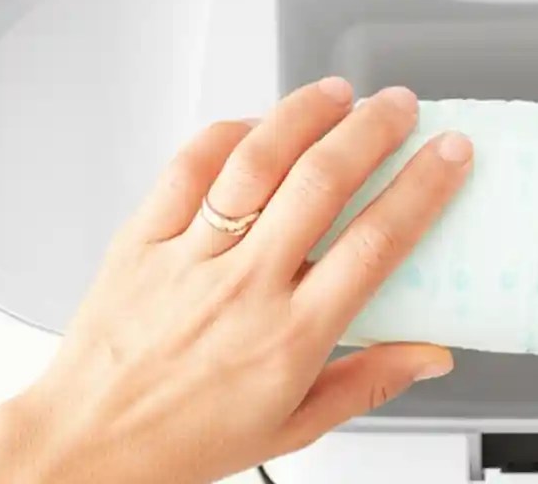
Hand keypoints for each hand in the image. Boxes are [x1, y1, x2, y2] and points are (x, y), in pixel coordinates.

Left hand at [0, 79, 472, 483]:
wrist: (89, 445)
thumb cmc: (187, 439)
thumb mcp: (295, 426)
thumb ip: (369, 383)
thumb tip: (431, 356)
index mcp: (291, 335)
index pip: (375, 243)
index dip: (422, 188)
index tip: (448, 154)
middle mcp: (243, 286)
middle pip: (321, 182)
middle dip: (373, 129)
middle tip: (400, 106)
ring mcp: (190, 257)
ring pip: (255, 161)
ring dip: (304, 114)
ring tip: (338, 93)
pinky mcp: (142, 240)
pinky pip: (187, 168)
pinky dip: (226, 134)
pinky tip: (256, 124)